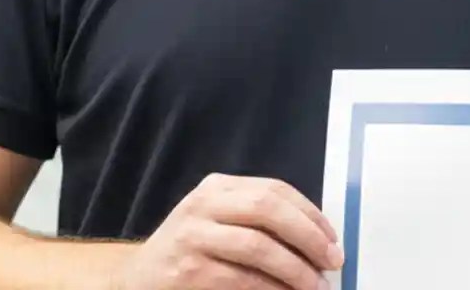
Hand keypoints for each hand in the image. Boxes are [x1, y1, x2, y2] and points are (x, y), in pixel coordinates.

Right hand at [114, 173, 343, 289]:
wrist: (136, 281)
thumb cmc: (191, 254)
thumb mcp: (219, 224)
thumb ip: (259, 223)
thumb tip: (319, 242)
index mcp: (217, 188)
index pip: (275, 190)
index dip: (310, 214)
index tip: (333, 239)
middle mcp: (203, 205)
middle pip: (268, 210)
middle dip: (308, 237)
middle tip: (332, 262)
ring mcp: (192, 237)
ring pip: (258, 246)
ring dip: (295, 270)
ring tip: (314, 286)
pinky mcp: (187, 272)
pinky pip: (242, 280)